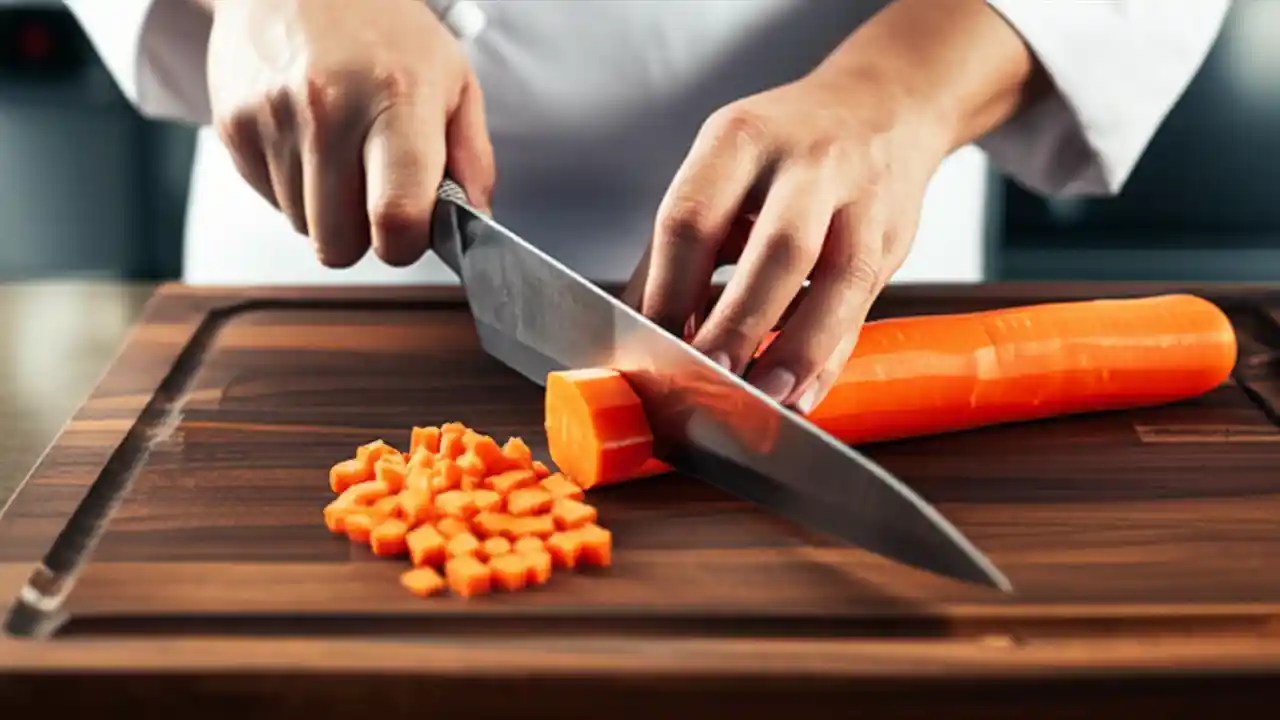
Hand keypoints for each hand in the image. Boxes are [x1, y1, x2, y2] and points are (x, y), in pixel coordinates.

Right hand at [207, 0, 494, 267]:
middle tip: (376, 193)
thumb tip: (474, 224)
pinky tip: (308, 140)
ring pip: (303, 226)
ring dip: (327, 208)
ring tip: (341, 152)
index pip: (396, 219)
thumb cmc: (384, 30)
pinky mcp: (233, 126)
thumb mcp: (453, 80)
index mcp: (396, 101)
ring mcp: (273, 119)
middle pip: (340, 244)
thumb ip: (472, 159)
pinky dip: (293, 186)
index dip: (405, 244)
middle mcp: (328, 111)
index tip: (411, 228)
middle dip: (363, 235)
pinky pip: (269, 199)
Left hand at [625, 0, 1039, 412]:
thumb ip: (676, 249)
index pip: (695, 219)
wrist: (884, 106)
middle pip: (778, 250)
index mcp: (743, 139)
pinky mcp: (895, 241)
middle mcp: (809, 164)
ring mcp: (863, 202)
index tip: (652, 344)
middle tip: (710, 376)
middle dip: (741, 323)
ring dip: (799, 350)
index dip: (670, 291)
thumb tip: (636, 330)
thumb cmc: (783, 148)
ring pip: (839, 282)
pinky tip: (800, 395)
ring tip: (764, 399)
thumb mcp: (721, 168)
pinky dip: (830, 360)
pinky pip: (862, 310)